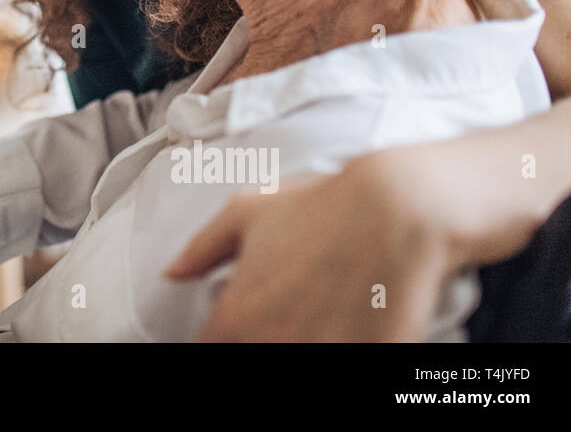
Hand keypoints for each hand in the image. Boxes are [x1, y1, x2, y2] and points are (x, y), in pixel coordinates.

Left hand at [164, 149, 461, 340]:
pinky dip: (337, 346)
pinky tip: (345, 326)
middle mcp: (269, 343)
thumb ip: (201, 248)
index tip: (236, 324)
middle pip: (248, 358)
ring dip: (298, 343)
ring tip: (315, 318)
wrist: (398, 209)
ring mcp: (316, 354)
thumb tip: (172, 271)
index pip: (206, 349)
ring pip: (289, 365)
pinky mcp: (361, 360)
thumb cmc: (322, 206)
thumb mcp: (246, 212)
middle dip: (258, 339)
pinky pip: (339, 365)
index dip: (220, 336)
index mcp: (234, 314)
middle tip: (284, 315)